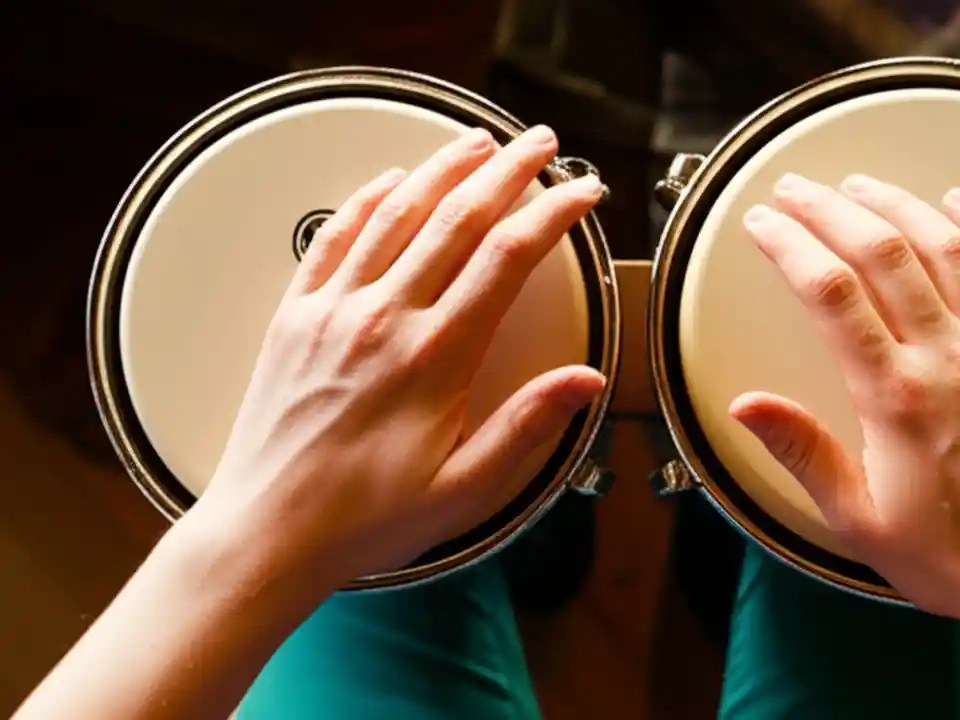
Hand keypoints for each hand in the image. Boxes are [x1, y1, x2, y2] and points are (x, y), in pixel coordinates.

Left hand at [197, 126, 604, 585]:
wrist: (267, 531)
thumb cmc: (364, 519)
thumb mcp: (464, 489)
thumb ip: (527, 427)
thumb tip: (585, 380)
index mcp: (434, 358)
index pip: (507, 259)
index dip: (552, 214)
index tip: (582, 192)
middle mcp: (384, 319)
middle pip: (457, 217)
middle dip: (508, 170)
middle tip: (542, 142)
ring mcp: (334, 311)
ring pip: (396, 214)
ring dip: (443, 168)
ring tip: (478, 140)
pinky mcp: (295, 317)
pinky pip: (333, 238)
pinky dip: (365, 199)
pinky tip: (389, 179)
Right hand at [732, 173, 959, 624]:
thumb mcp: (858, 521)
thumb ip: (802, 453)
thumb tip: (745, 405)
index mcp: (899, 396)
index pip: (832, 293)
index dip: (790, 245)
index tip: (763, 222)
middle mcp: (952, 359)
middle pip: (884, 252)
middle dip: (831, 208)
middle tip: (798, 187)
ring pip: (949, 248)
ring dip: (900, 205)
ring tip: (862, 182)